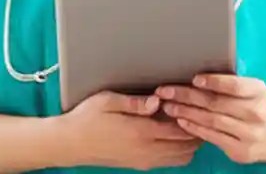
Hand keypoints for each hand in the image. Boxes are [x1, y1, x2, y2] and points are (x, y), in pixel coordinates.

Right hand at [61, 90, 202, 169]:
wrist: (70, 144)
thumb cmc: (87, 118)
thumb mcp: (108, 101)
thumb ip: (136, 102)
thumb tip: (158, 101)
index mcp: (140, 132)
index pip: (180, 130)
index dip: (191, 118)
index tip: (192, 105)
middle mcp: (146, 150)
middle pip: (186, 147)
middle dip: (195, 131)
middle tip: (194, 113)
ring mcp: (143, 160)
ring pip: (181, 158)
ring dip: (189, 143)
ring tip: (185, 123)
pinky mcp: (139, 165)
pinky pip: (169, 162)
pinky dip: (178, 151)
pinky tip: (172, 136)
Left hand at [157, 74, 265, 164]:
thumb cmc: (253, 106)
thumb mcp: (250, 91)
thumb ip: (230, 83)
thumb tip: (196, 74)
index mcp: (260, 92)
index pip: (235, 85)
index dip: (214, 81)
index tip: (194, 78)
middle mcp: (257, 113)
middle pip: (217, 103)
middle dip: (188, 95)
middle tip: (166, 90)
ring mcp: (250, 134)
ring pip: (211, 120)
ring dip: (186, 111)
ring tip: (168, 105)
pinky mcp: (241, 150)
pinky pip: (212, 136)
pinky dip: (194, 127)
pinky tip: (181, 120)